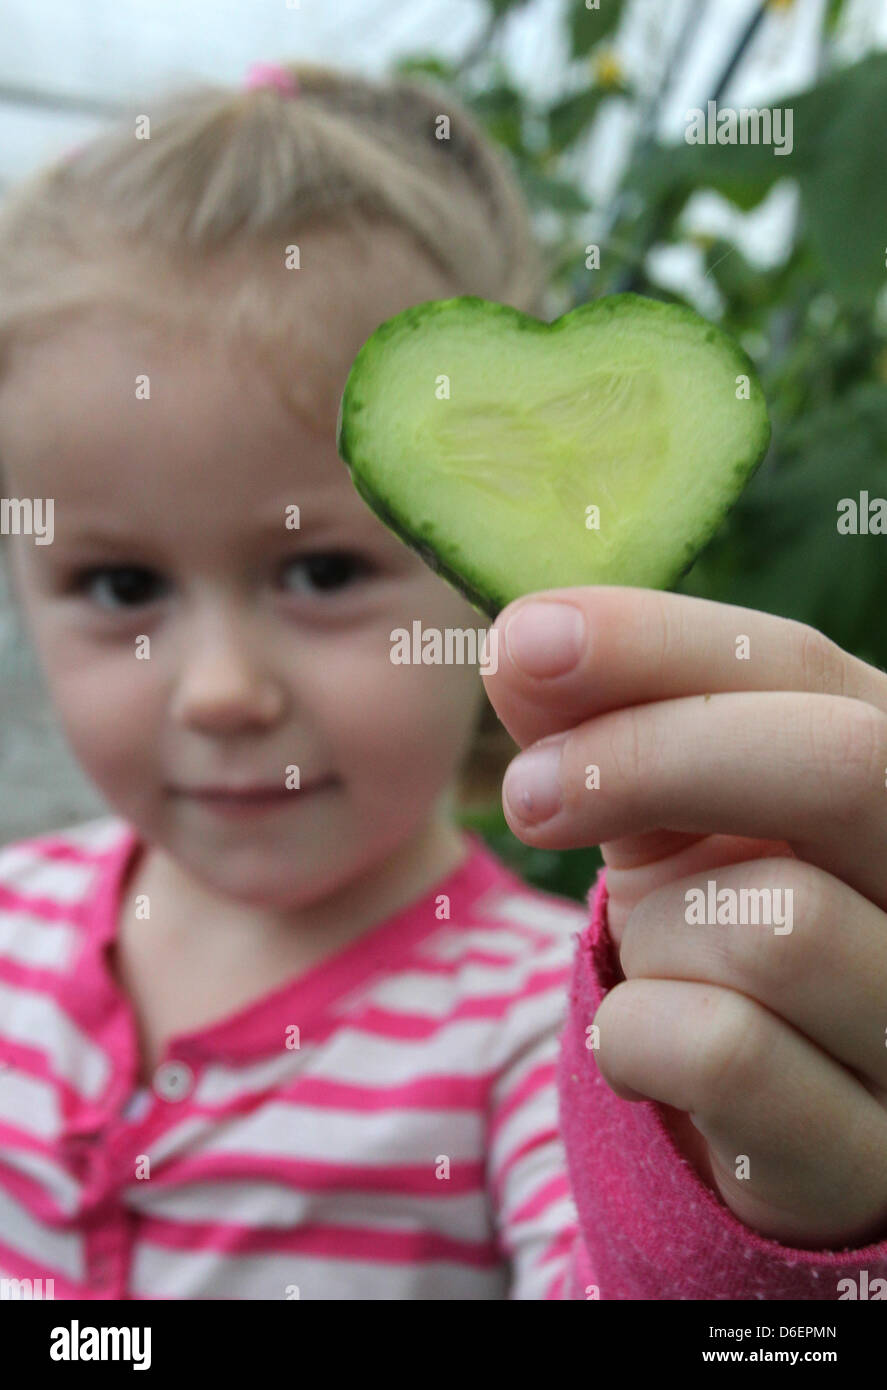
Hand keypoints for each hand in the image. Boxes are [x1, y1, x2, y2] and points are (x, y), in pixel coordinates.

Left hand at [482, 586, 886, 1248]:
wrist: (772, 1102)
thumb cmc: (720, 915)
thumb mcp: (665, 809)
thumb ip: (604, 721)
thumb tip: (525, 642)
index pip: (801, 666)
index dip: (654, 643)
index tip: (527, 643)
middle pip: (840, 765)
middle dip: (652, 759)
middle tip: (527, 792)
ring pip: (770, 924)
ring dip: (655, 937)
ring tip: (659, 961)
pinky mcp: (875, 1145)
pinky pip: (726, 1055)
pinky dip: (638, 1039)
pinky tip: (648, 1049)